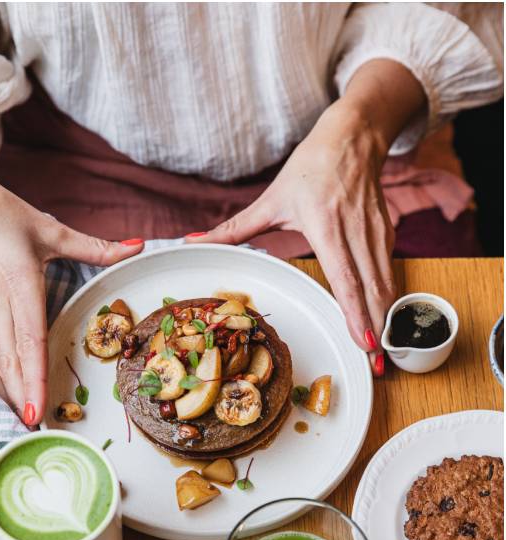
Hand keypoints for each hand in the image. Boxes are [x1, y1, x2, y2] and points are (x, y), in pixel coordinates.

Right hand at [0, 109, 142, 422]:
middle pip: (8, 359)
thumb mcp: (48, 228)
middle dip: (18, 397)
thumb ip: (94, 246)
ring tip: (13, 423)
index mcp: (19, 281)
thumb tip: (137, 245)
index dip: (31, 376)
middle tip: (30, 432)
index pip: (28, 339)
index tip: (36, 407)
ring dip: (0, 393)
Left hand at [192, 60, 425, 376]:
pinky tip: (385, 319)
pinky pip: (388, 269)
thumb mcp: (270, 199)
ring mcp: (375, 231)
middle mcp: (355, 231)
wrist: (353, 135)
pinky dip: (388, 296)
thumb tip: (193, 241)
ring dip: (386, 317)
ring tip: (384, 351)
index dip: (356, 310)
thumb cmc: (310, 167)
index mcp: (326, 225)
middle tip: (378, 363)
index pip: (345, 276)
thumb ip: (233, 228)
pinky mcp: (387, 231)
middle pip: (371, 287)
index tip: (364, 339)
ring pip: (385, 281)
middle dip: (376, 327)